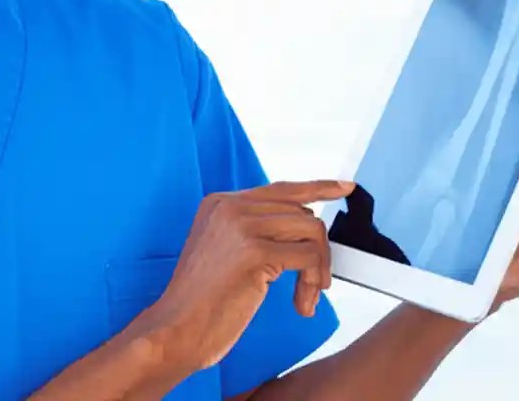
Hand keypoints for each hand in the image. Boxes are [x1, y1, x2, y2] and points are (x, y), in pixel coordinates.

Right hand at [136, 180, 353, 372]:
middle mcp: (229, 206)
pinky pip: (308, 257)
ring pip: (310, 231)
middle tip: (314, 287)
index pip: (281, 188)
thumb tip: (303, 224)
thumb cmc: (201, 304)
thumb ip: (254, 232)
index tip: (345, 187)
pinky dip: (312, 282)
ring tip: (306, 298)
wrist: (174, 331)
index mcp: (220, 203)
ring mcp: (241, 226)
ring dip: (318, 269)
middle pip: (302, 213)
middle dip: (317, 252)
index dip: (318, 187)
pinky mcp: (254, 251)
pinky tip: (301, 304)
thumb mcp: (224, 254)